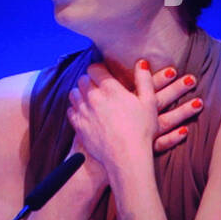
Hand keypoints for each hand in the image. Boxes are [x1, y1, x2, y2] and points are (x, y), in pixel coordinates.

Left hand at [67, 60, 202, 179]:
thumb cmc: (141, 130)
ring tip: (91, 98)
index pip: (95, 68)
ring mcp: (83, 111)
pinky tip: (86, 112)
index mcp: (110, 88)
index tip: (106, 74)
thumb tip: (141, 63)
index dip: (100, 69)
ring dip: (81, 92)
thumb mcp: (150, 103)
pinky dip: (76, 108)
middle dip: (90, 80)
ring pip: (74, 93)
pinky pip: (70, 110)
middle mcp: (93, 97)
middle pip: (83, 79)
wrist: (126, 156)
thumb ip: (144, 80)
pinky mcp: (78, 126)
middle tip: (99, 86)